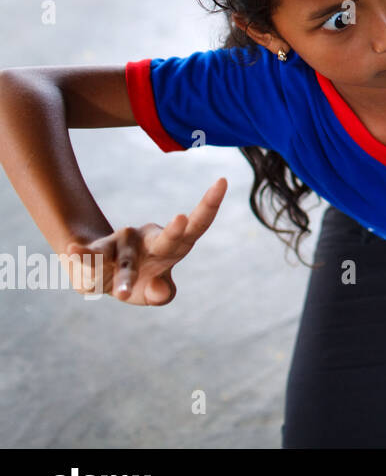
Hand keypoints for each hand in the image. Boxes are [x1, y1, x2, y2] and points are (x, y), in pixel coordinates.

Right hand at [63, 177, 227, 305]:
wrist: (104, 276)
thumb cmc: (140, 281)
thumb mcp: (153, 292)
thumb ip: (161, 294)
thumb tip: (159, 291)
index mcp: (173, 246)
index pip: (197, 226)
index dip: (210, 205)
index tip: (223, 181)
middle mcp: (151, 238)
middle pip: (166, 235)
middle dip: (174, 229)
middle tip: (182, 218)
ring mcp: (125, 242)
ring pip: (127, 259)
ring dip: (125, 276)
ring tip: (122, 294)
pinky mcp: (100, 249)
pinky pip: (92, 253)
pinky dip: (84, 254)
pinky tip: (73, 250)